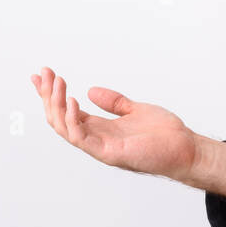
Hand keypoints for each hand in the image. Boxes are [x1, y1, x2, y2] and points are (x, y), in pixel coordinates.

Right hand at [31, 66, 198, 182]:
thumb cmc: (165, 134)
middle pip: (59, 118)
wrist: (186, 148)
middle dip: (48, 95)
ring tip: (56, 82)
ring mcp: (100, 147)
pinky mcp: (109, 153)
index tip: (40, 75)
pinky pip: (81, 138)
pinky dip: (72, 120)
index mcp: (100, 129)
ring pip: (64, 127)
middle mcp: (95, 139)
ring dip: (56, 103)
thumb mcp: (136, 110)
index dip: (51, 94)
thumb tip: (91, 90)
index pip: (66, 111)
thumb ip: (114, 102)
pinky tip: (71, 100)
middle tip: (44, 73)